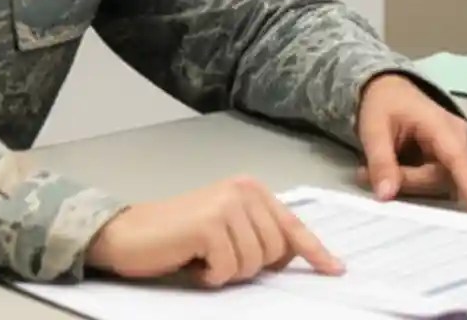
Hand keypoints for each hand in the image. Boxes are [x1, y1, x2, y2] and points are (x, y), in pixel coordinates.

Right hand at [85, 176, 345, 287]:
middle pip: (277, 251)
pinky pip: (229, 269)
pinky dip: (211, 276)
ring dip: (229, 272)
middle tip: (220, 260)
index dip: (315, 252)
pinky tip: (193, 262)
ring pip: (255, 262)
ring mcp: (226, 204)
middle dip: (252, 267)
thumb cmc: (179, 238)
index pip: (292, 226)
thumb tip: (298, 257)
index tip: (335, 270)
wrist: (130, 234)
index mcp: (251, 189)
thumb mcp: (228, 231)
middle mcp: (242, 190)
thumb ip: (260, 234)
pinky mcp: (209, 223)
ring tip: (204, 258)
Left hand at [355, 73, 466, 211]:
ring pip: (434, 183)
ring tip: (370, 170)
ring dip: (404, 181)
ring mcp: (454, 150)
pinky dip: (408, 179)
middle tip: (367, 174)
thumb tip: (386, 195)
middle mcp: (456, 138)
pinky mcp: (447, 160)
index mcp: (441, 124)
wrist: (386, 90)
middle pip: (439, 178)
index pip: (457, 157)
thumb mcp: (373, 129)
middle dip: (404, 180)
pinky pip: (431, 180)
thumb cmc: (383, 103)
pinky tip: (387, 170)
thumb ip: (380, 162)